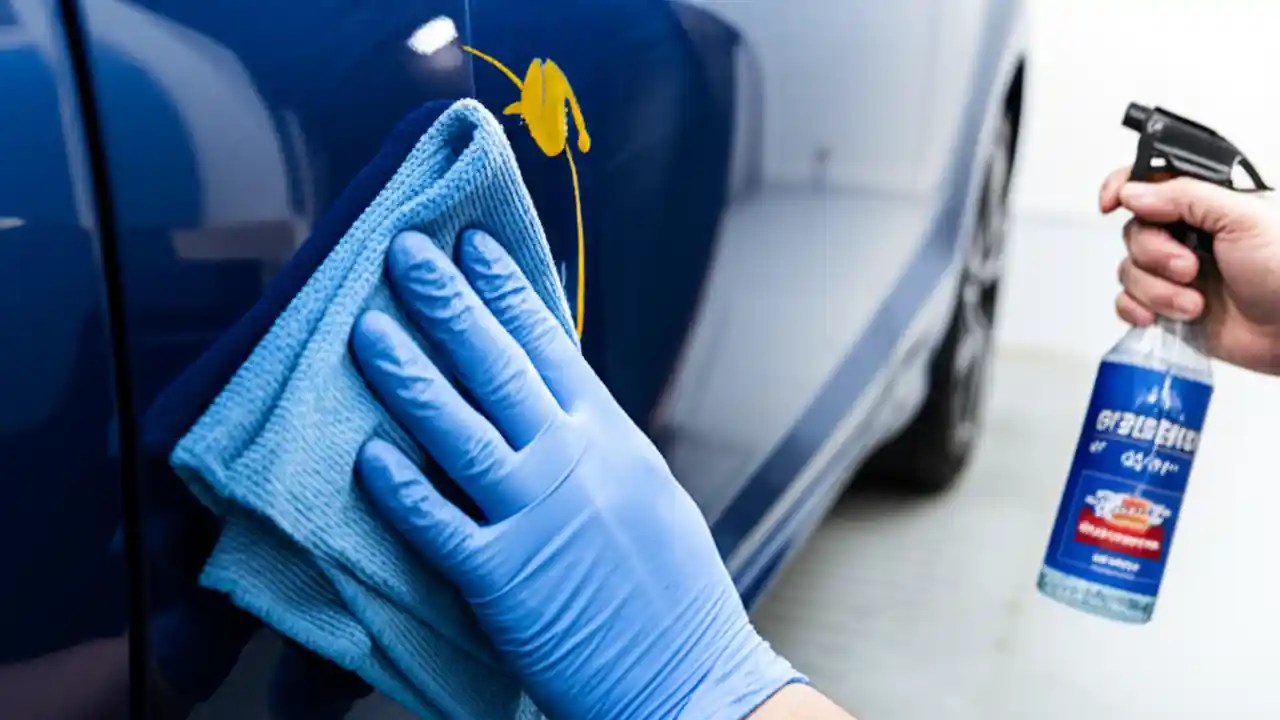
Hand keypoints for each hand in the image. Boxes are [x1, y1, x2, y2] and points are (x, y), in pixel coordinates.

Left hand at [351, 230, 802, 718]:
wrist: (695, 682)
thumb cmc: (676, 595)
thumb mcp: (649, 493)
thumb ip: (599, 442)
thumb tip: (557, 395)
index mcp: (612, 440)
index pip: (550, 345)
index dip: (505, 290)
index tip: (470, 244)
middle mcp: (575, 464)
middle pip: (498, 368)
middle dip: (447, 304)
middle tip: (405, 252)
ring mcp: (538, 519)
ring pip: (459, 432)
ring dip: (409, 376)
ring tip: (368, 328)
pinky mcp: (504, 581)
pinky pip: (439, 524)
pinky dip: (401, 489)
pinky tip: (366, 454)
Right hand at [1101, 167, 1279, 373]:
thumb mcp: (1243, 219)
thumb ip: (1186, 196)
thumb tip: (1134, 192)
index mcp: (1202, 206)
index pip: (1149, 182)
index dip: (1122, 187)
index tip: (1112, 203)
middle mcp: (1183, 236)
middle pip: (1133, 232)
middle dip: (1155, 255)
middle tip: (1189, 267)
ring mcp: (1171, 273)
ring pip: (1128, 271)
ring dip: (1156, 291)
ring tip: (1193, 302)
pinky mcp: (1164, 306)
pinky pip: (1126, 303)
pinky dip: (1139, 310)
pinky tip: (1165, 315)